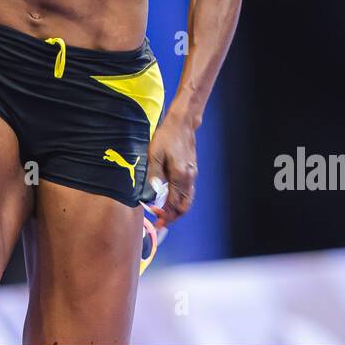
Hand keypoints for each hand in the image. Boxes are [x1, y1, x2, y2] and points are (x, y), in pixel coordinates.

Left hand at [145, 108, 199, 227]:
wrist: (182, 123)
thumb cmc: (167, 136)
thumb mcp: (155, 154)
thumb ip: (154, 175)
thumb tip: (152, 194)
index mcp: (180, 176)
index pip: (174, 204)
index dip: (165, 215)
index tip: (156, 220)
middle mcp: (189, 178)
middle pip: (184, 206)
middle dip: (172, 216)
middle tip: (160, 222)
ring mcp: (192, 175)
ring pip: (188, 200)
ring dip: (176, 209)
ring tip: (163, 213)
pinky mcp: (191, 170)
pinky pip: (188, 191)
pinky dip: (180, 200)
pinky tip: (169, 198)